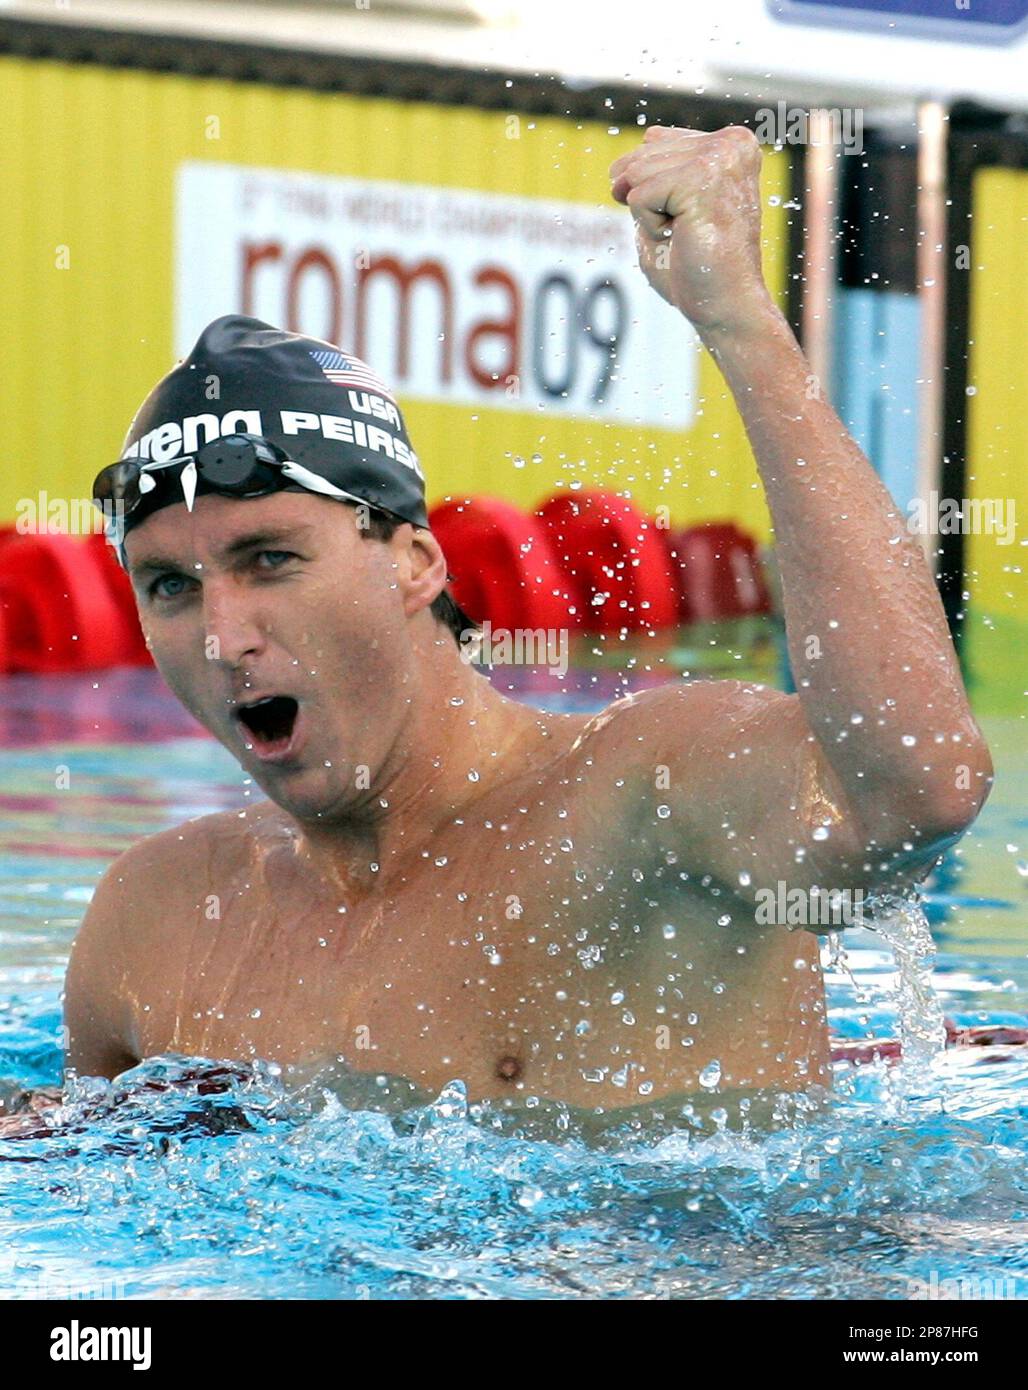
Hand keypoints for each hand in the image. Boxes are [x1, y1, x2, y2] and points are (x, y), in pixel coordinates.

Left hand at [609, 125, 772, 334]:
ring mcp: (719, 156)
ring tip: (688, 236)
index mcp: (730, 142)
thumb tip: (618, 169)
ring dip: (650, 216)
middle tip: (688, 232)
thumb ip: (649, 179)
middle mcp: (731, 141)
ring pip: (636, 173)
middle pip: (640, 156)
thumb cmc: (697, 268)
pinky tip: (684, 239)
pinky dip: (650, 227)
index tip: (690, 220)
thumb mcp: (668, 211)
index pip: (652, 142)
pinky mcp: (701, 178)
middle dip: (647, 203)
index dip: (650, 188)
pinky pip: (638, 196)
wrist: (726, 306)